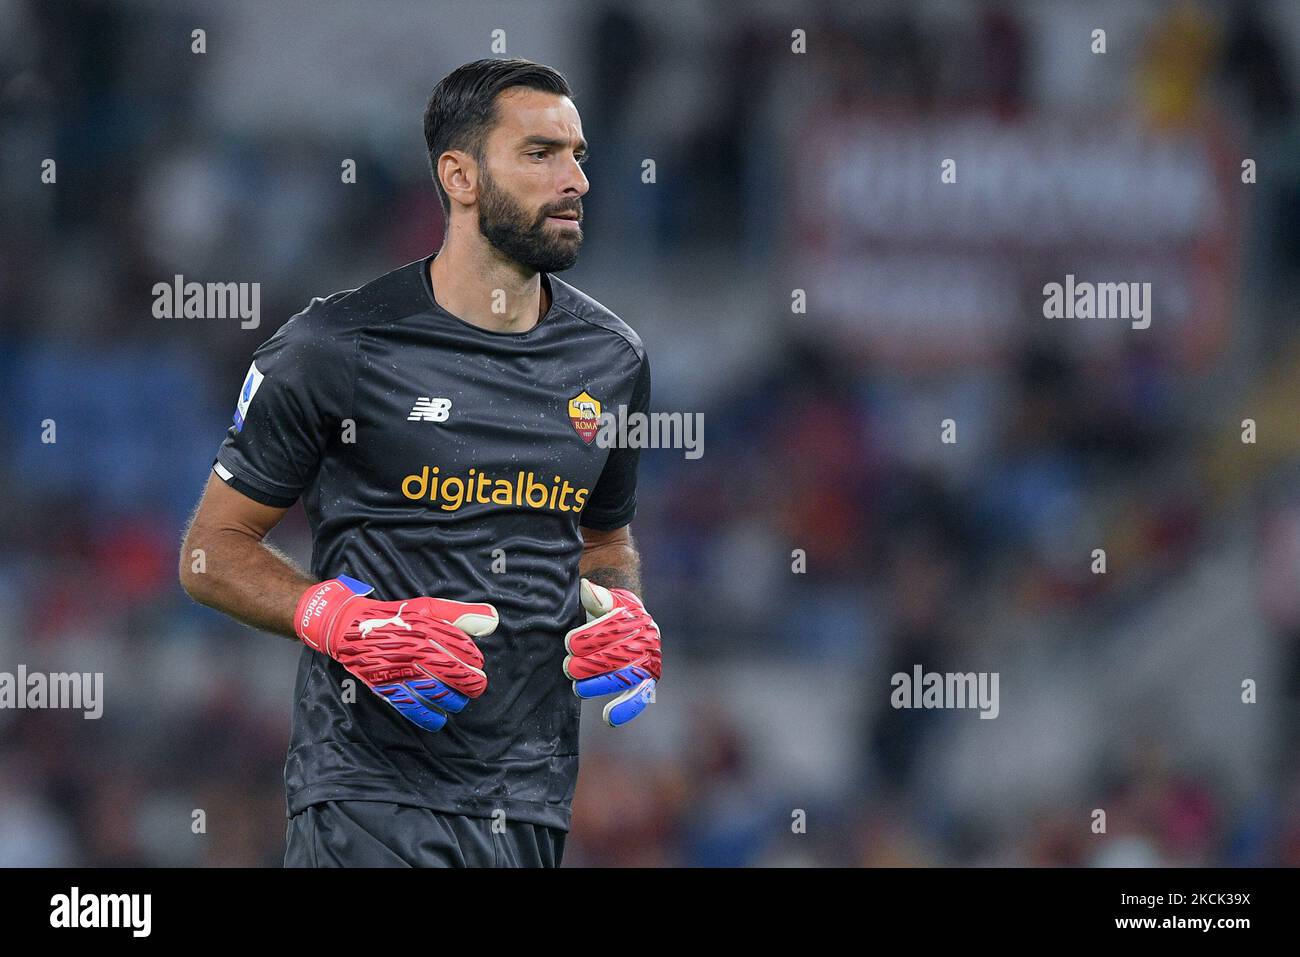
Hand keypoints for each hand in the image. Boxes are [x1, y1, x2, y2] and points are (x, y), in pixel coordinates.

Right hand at [294, 575, 496, 731]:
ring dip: (454, 700)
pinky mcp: (386, 686)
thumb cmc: (393, 616)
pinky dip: (428, 716)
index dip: (475, 660)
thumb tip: (493, 620)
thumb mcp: (426, 607)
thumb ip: (460, 614)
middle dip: (471, 683)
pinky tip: (439, 719)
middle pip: (454, 673)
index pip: (463, 650)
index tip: (478, 664)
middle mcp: (415, 650)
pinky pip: (410, 707)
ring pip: (436, 693)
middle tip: (477, 686)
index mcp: (427, 629)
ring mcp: (400, 670)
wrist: (348, 627)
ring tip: (459, 700)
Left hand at [563, 579, 660, 726]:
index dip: (590, 637)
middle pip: (617, 655)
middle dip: (589, 663)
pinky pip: (640, 697)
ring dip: (600, 684)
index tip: (569, 643)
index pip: (613, 629)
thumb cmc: (609, 611)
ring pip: (625, 677)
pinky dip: (626, 709)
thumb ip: (597, 597)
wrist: (625, 620)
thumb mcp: (604, 602)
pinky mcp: (647, 682)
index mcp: (637, 618)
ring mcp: (648, 662)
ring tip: (579, 688)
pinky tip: (608, 718)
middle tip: (569, 667)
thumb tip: (586, 589)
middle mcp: (647, 640)